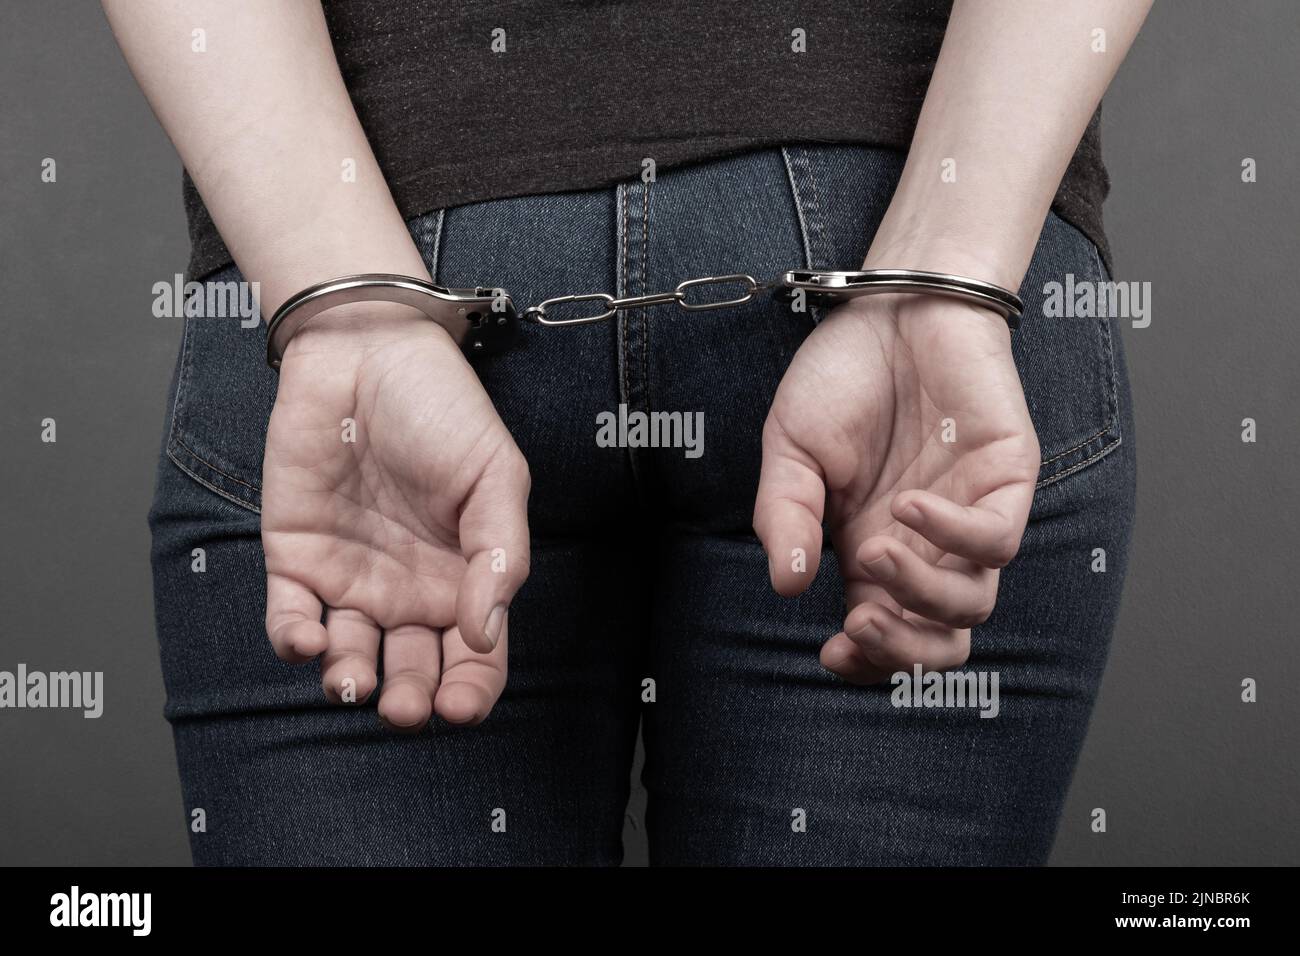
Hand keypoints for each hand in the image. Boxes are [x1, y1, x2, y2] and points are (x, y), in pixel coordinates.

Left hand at [261, 303, 530, 726]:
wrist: (367, 349)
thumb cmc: (442, 407)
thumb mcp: (496, 476)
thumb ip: (499, 554)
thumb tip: (486, 632)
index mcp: (465, 575)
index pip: (475, 654)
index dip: (472, 689)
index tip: (460, 706)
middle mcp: (410, 587)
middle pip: (413, 669)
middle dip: (411, 699)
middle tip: (408, 707)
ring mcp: (351, 575)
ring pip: (351, 655)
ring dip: (352, 680)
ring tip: (356, 681)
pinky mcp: (296, 555)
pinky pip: (291, 616)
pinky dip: (296, 640)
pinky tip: (310, 642)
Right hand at [754, 295, 1039, 682]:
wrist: (891, 304)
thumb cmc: (842, 378)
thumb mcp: (789, 451)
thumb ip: (785, 517)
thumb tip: (788, 586)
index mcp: (873, 549)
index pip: (885, 634)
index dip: (866, 662)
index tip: (830, 652)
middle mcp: (926, 546)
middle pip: (941, 641)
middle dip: (902, 653)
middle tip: (859, 627)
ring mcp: (970, 515)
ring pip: (973, 603)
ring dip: (920, 593)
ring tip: (873, 550)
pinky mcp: (1006, 478)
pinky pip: (998, 540)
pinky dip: (954, 537)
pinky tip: (909, 503)